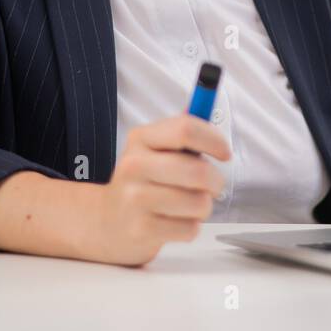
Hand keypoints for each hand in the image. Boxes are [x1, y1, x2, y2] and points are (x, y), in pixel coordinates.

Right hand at [88, 114, 231, 265]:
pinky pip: (190, 228)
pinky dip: (192, 227)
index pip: (186, 129)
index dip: (214, 140)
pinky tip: (177, 221)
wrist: (106, 221)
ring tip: (191, 204)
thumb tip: (205, 101)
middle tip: (214, 185)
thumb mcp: (154, 149)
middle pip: (197, 171)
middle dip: (216, 181)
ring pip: (199, 203)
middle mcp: (134, 165)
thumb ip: (182, 130)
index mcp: (141, 138)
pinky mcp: (140, 229)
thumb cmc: (143, 181)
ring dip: (204, 206)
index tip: (224, 152)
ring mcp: (134, 198)